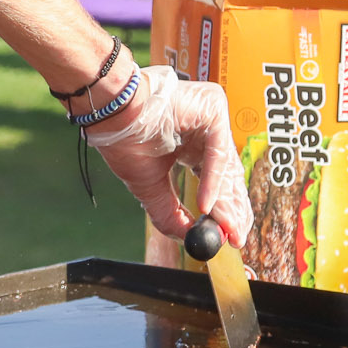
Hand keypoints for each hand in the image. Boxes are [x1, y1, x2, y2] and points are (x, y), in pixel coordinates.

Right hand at [86, 67, 251, 248]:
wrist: (112, 113)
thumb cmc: (124, 140)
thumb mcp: (149, 187)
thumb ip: (170, 214)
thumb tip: (187, 238)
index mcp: (189, 145)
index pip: (216, 181)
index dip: (222, 211)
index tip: (228, 237)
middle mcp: (204, 133)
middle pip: (228, 177)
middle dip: (232, 211)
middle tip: (235, 238)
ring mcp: (210, 120)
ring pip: (226, 167)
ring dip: (225, 202)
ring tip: (225, 230)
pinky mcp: (213, 110)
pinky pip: (217, 151)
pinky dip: (212, 181)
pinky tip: (206, 206)